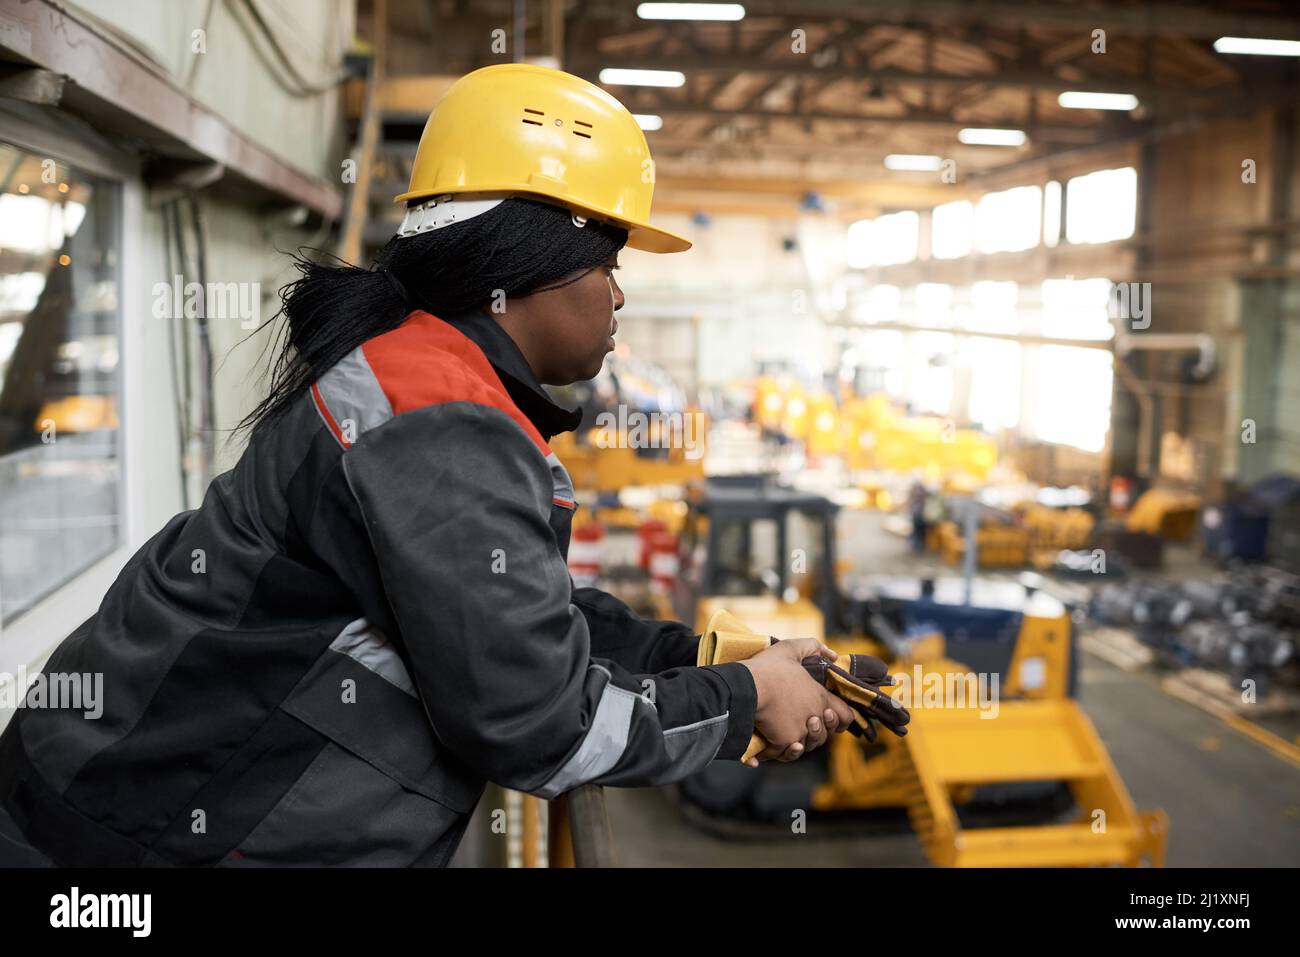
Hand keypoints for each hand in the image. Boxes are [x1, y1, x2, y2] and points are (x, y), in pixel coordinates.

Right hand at [739, 637, 855, 766]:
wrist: (746, 688)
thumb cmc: (767, 668)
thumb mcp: (790, 648)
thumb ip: (812, 646)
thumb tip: (831, 655)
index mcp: (819, 697)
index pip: (845, 716)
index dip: (839, 718)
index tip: (826, 715)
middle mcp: (813, 717)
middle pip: (823, 735)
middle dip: (816, 731)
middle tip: (803, 720)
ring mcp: (799, 732)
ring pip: (805, 746)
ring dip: (799, 743)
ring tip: (789, 733)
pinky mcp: (783, 743)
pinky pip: (784, 754)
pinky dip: (778, 753)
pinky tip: (772, 747)